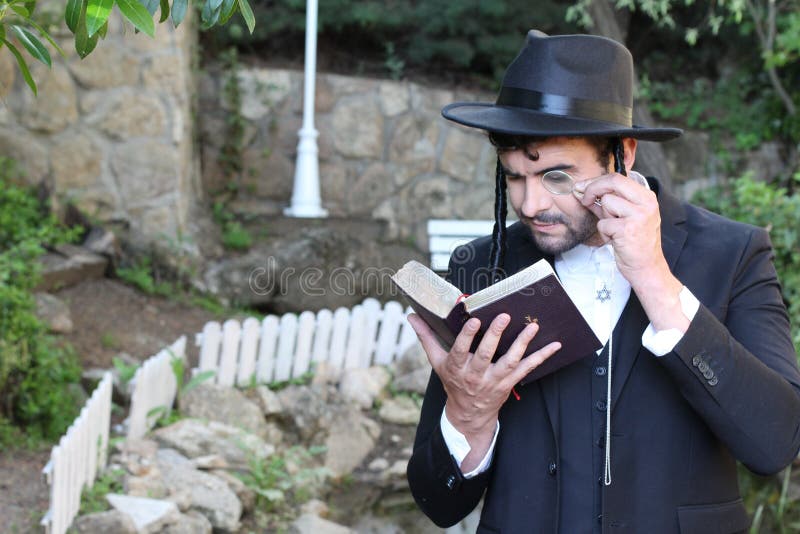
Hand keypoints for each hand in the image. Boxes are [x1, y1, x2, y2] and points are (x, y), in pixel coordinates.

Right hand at [408, 312, 560, 466]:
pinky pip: (527, 369)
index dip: (468, 336)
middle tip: (504, 317)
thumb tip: (411, 316)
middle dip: (495, 335)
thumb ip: (426, 337)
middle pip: (486, 354)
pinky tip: (554, 346)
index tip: (474, 321)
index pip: (461, 350)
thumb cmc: (453, 382)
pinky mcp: (510, 382)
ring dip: (522, 343)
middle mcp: (476, 374)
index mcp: (457, 367)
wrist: (469, 413)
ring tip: (533, 327)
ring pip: (510, 361)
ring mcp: (495, 380)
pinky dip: (542, 357)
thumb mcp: (436, 362)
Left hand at [575, 173, 689, 332]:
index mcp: (647, 197)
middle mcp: (646, 203)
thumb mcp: (622, 217)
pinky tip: (615, 240)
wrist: (646, 267)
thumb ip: (604, 203)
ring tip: (614, 230)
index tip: (582, 187)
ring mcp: (639, 215)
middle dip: (592, 189)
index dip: (596, 181)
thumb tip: (581, 190)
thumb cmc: (634, 243)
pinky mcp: (628, 229)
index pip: (618, 178)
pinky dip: (604, 233)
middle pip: (612, 182)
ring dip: (603, 217)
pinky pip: (603, 223)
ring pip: (606, 203)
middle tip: (583, 199)